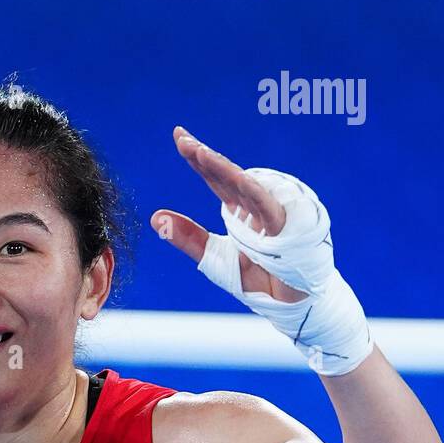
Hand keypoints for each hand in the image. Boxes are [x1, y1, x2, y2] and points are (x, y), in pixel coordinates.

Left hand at [152, 127, 306, 301]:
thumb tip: (153, 217)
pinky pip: (270, 207)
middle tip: (182, 139)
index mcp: (239, 210)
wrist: (290, 305)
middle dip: (205, 157)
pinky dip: (254, 192)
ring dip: (224, 169)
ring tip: (201, 153)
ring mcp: (272, 214)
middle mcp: (255, 206)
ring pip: (246, 185)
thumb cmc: (261, 280)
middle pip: (228, 175)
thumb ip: (188, 238)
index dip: (198, 159)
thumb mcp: (214, 258)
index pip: (215, 179)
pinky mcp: (288, 228)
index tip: (179, 137)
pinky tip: (238, 178)